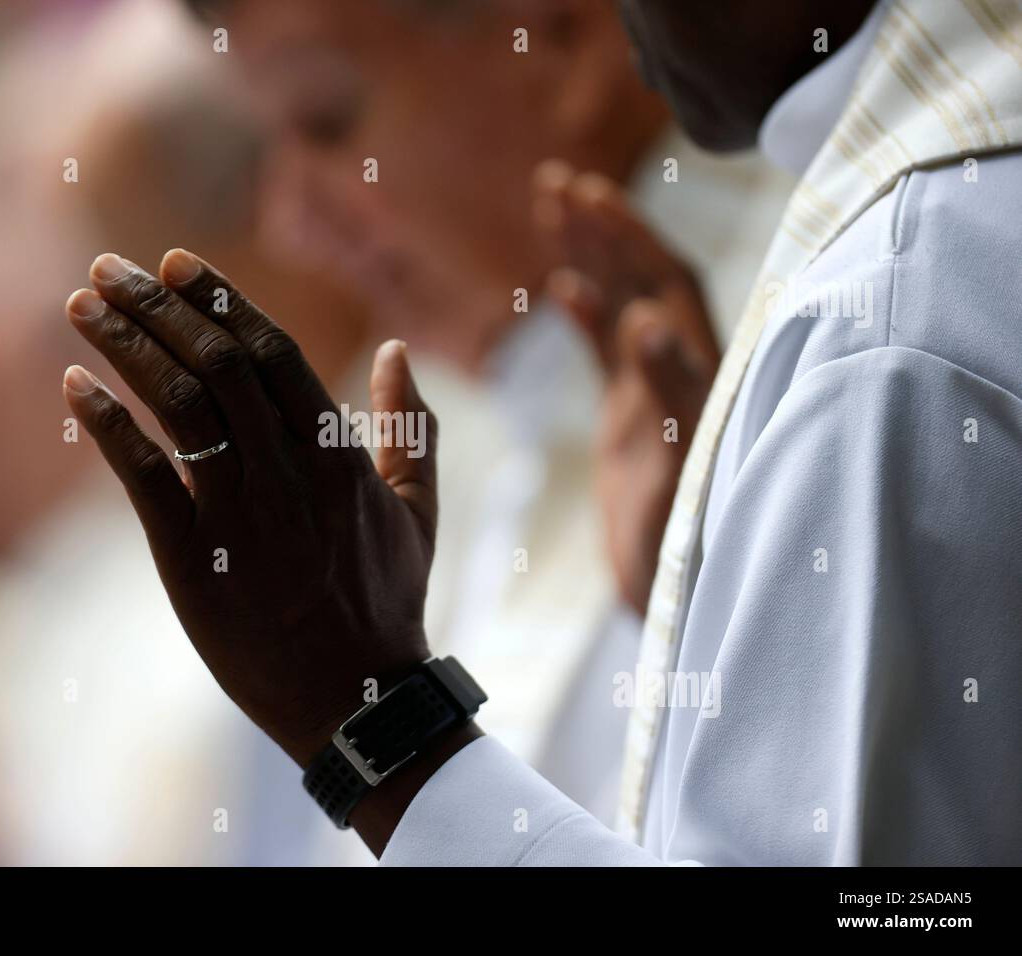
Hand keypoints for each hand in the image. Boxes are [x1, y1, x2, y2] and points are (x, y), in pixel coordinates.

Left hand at [60, 250, 439, 769]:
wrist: (356, 700)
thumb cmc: (388, 601)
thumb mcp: (417, 508)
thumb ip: (410, 425)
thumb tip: (398, 351)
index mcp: (338, 453)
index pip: (271, 351)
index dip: (220, 300)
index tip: (177, 263)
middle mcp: (287, 472)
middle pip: (215, 362)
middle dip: (159, 305)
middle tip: (111, 266)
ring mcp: (238, 514)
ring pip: (176, 404)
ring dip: (124, 345)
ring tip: (81, 303)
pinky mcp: (193, 559)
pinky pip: (142, 476)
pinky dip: (106, 424)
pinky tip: (74, 385)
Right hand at [534, 161, 719, 615]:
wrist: (672, 594)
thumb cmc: (682, 540)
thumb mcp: (675, 468)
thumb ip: (671, 394)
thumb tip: (647, 318)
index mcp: (698, 372)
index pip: (666, 281)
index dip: (630, 235)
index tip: (590, 195)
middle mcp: (679, 371)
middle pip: (639, 280)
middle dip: (601, 229)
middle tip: (556, 183)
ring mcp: (652, 391)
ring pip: (617, 307)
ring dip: (587, 259)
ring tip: (551, 211)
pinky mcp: (630, 417)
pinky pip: (604, 352)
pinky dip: (581, 316)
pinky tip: (558, 289)